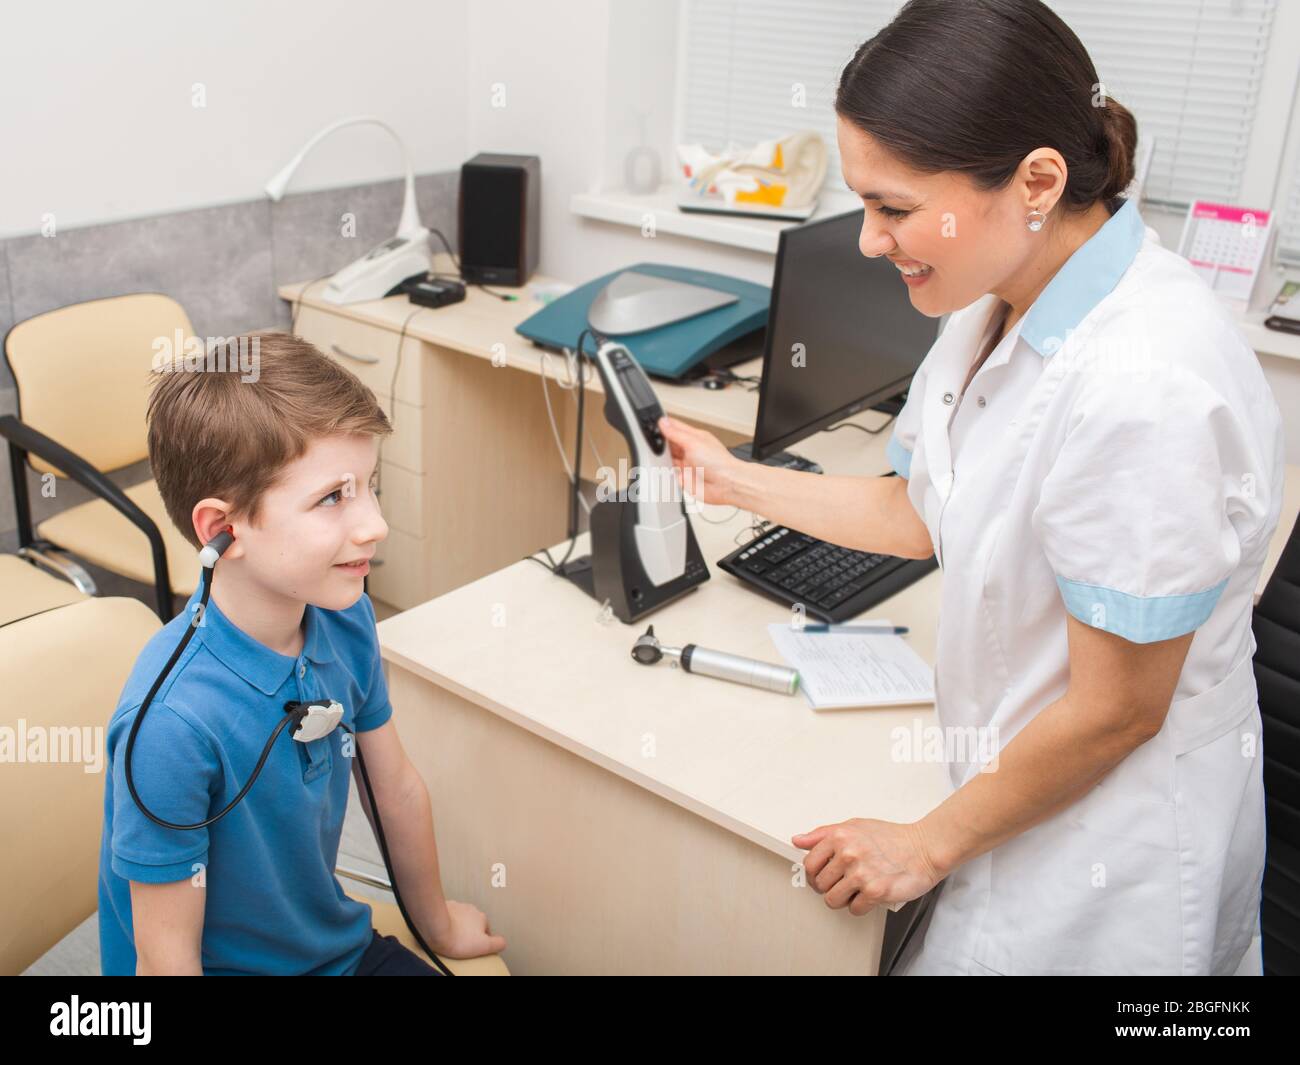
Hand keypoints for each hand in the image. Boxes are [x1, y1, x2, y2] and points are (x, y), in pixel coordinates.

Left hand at [427, 899, 506, 958]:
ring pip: (461, 917)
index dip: (481, 939)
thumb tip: (502, 941)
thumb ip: (498, 943)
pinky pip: (449, 914)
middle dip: (469, 930)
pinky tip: (443, 928)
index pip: (486, 930)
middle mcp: (472, 909)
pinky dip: (447, 919)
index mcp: (482, 918)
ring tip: (451, 935)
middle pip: (473, 922)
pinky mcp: (445, 906)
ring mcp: (458, 906)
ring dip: (458, 924)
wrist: (435, 927)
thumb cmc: (457, 938)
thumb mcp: (484, 946)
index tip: (473, 946)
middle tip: (462, 941)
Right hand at [657, 415, 742, 505]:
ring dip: (662, 455)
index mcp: (695, 438)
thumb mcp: (693, 442)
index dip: (664, 425)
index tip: (652, 423)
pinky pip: (670, 473)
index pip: (676, 427)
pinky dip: (664, 470)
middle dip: (661, 441)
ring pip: (669, 457)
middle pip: (670, 443)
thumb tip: (664, 422)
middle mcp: (691, 450)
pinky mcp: (684, 478)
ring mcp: (688, 464)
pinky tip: (660, 467)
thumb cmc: (719, 462)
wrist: (726, 485)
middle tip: (650, 438)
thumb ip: (676, 433)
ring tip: (654, 452)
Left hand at [793, 818, 943, 914]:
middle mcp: (848, 854)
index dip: (814, 874)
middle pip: (819, 885)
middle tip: (845, 883)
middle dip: (830, 887)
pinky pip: (853, 909)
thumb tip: (798, 840)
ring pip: (832, 900)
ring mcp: (861, 873)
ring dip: (843, 899)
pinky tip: (869, 894)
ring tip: (856, 889)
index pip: (808, 864)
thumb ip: (823, 834)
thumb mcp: (855, 826)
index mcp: (839, 836)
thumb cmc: (892, 838)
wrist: (924, 848)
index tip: (822, 876)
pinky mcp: (875, 891)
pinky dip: (861, 906)